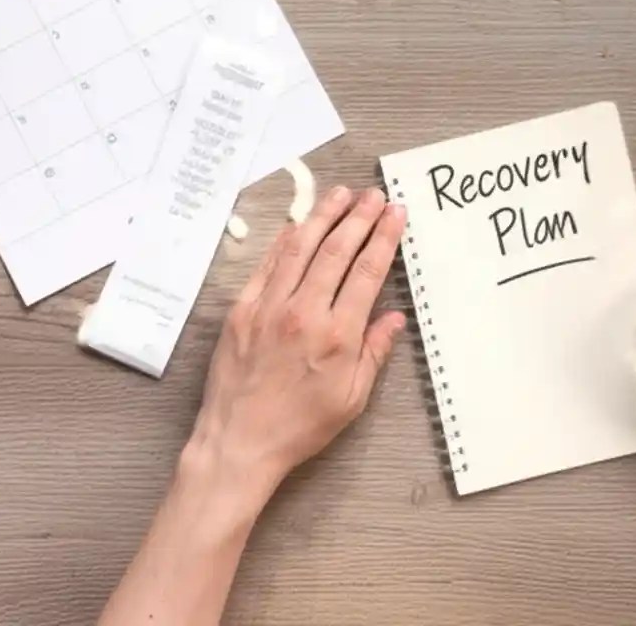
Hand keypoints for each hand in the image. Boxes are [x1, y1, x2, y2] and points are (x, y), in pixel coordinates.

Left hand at [187, 186, 406, 492]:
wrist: (239, 441)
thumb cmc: (300, 427)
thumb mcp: (352, 398)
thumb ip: (374, 352)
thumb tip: (394, 317)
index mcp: (337, 336)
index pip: (367, 272)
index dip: (384, 238)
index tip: (395, 214)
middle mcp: (303, 313)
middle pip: (336, 251)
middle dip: (359, 218)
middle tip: (374, 196)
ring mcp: (268, 307)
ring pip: (300, 248)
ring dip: (323, 217)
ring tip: (341, 194)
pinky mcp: (242, 310)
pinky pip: (268, 265)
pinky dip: (285, 240)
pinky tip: (298, 225)